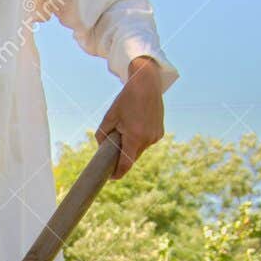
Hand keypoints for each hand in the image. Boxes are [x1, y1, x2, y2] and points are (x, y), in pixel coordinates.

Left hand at [96, 56, 164, 179]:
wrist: (146, 83)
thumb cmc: (126, 99)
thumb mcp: (109, 117)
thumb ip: (102, 135)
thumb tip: (101, 149)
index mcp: (135, 137)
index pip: (126, 164)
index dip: (117, 173)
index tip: (110, 177)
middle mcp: (148, 139)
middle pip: (132, 157)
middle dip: (122, 157)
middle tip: (112, 152)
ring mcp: (156, 136)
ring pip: (140, 150)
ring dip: (131, 147)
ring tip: (126, 131)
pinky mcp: (160, 133)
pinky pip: (146, 142)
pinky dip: (139, 140)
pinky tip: (136, 126)